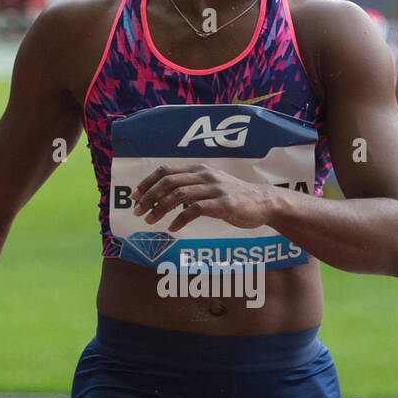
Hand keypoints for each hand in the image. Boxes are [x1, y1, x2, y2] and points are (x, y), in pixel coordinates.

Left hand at [132, 162, 274, 232]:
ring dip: (160, 209)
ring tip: (150, 221)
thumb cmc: (234, 196)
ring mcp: (214, 189)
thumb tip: (164, 194)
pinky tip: (173, 228)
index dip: (147, 182)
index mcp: (199, 169)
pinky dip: (180, 219)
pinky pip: (195, 210)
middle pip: (168, 182)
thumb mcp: (211, 185)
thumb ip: (191, 186)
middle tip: (137, 212)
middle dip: (149, 197)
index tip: (134, 196)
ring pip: (179, 195)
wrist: (264, 202)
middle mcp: (205, 176)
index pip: (166, 170)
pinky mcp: (223, 204)